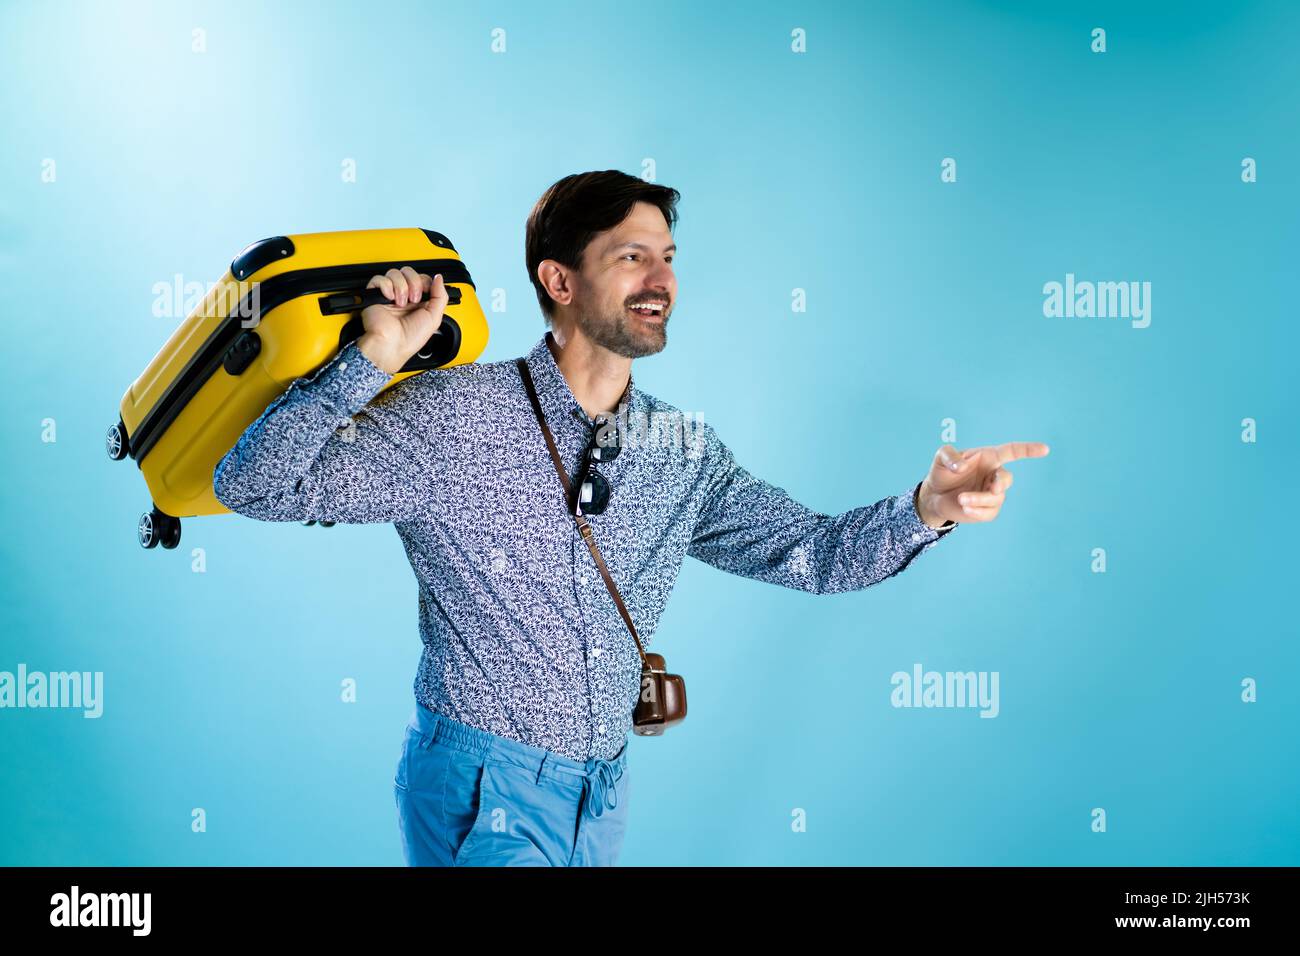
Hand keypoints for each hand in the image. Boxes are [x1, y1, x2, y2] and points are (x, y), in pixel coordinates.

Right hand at [356, 267, 448, 374]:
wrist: (392, 345)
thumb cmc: (411, 338)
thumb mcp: (435, 317)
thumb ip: (441, 295)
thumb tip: (439, 278)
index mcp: (418, 301)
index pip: (421, 278)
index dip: (424, 282)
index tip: (425, 293)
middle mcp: (404, 296)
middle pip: (408, 272)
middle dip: (414, 283)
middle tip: (414, 300)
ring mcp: (389, 295)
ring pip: (394, 273)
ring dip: (401, 287)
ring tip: (401, 303)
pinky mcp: (375, 295)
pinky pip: (379, 279)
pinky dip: (386, 286)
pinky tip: (390, 299)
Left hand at [916, 441, 1050, 527]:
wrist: (935, 495)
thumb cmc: (942, 472)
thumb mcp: (941, 458)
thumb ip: (949, 456)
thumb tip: (962, 466)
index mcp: (988, 458)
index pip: (1012, 451)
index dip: (1028, 450)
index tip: (1045, 449)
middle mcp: (993, 475)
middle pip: (1006, 479)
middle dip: (1000, 483)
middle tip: (992, 488)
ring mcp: (992, 493)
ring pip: (997, 498)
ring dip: (979, 499)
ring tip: (961, 499)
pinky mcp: (987, 510)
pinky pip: (990, 512)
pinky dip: (978, 511)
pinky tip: (965, 508)